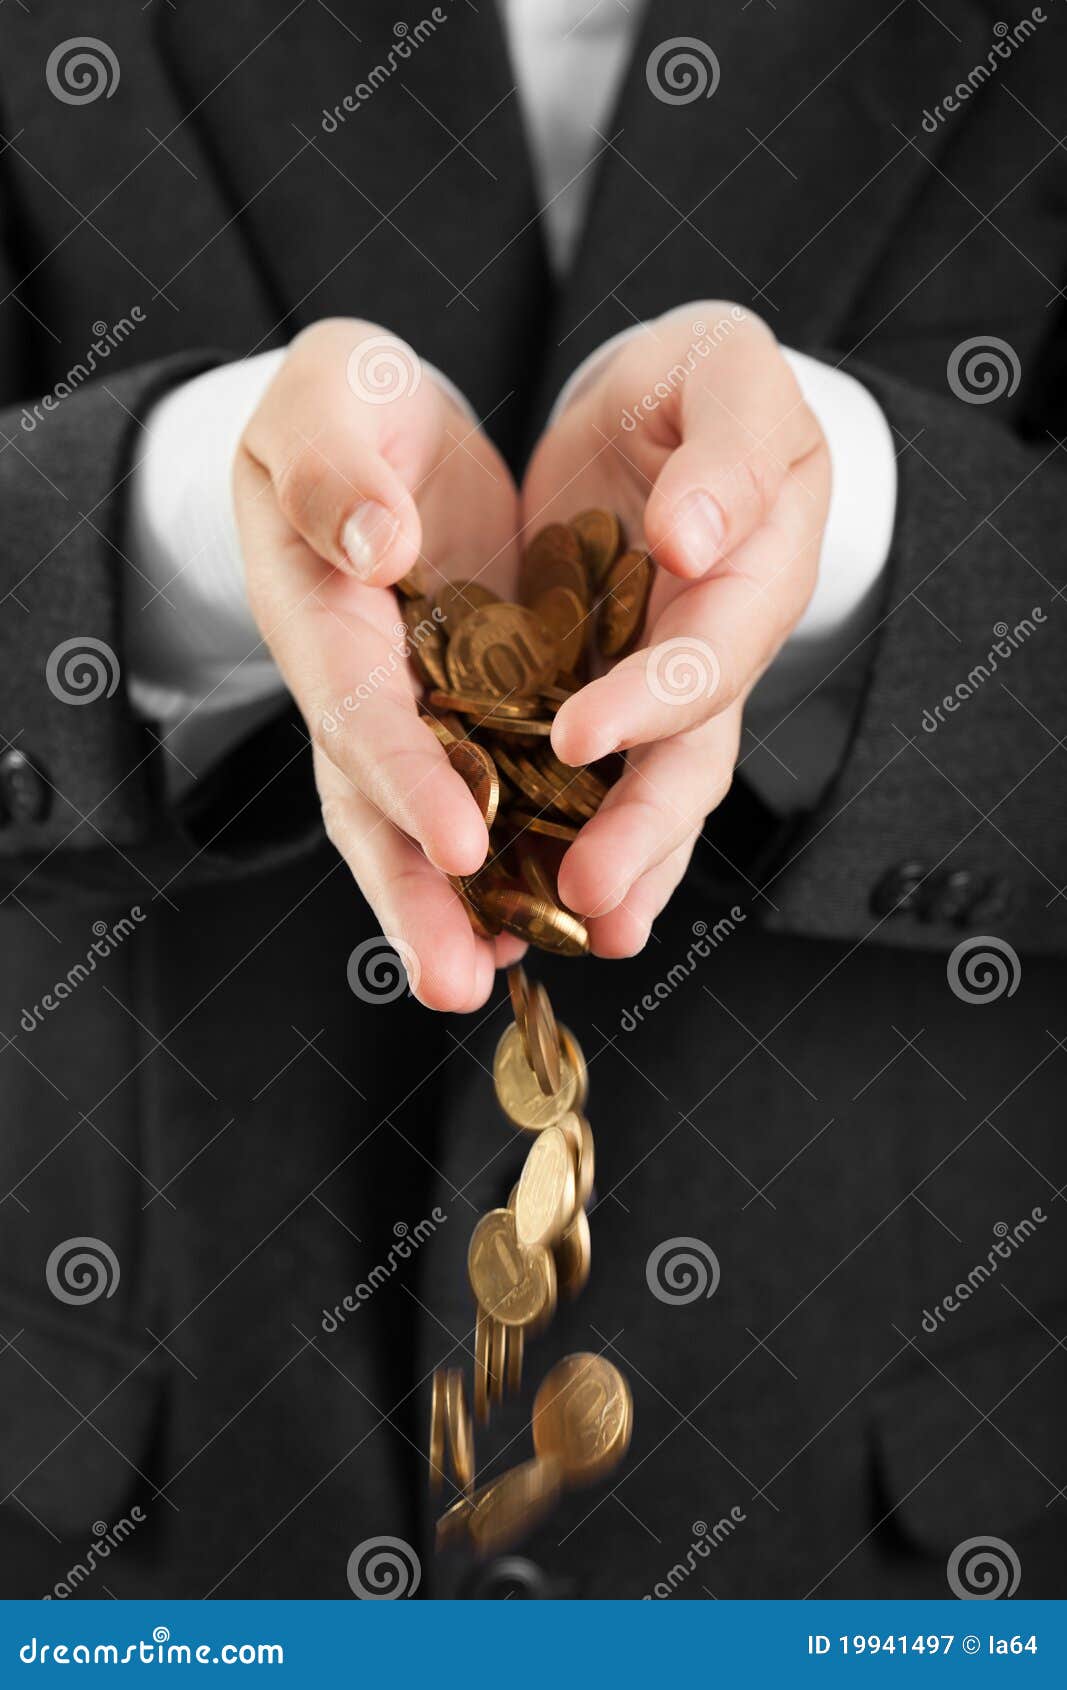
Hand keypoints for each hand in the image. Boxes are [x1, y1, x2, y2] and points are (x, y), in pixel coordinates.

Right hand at [235, 318, 525, 1012]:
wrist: (384, 435)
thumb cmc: (348, 401)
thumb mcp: (328, 392)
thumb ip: (333, 463)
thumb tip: (373, 546)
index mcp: (322, 609)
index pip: (359, 706)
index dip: (404, 777)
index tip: (460, 842)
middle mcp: (363, 682)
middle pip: (379, 804)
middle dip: (419, 896)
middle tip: (457, 983)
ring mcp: (416, 711)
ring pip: (434, 824)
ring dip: (466, 908)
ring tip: (502, 983)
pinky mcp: (473, 714)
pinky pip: (495, 798)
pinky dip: (520, 859)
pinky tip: (558, 920)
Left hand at [521, 304, 830, 955]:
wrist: (658, 412)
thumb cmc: (697, 379)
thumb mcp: (723, 371)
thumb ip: (726, 451)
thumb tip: (693, 542)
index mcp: (755, 565)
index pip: (712, 646)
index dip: (656, 695)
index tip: (580, 732)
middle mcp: (715, 646)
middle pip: (692, 752)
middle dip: (642, 826)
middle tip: (592, 893)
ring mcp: (664, 684)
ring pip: (651, 789)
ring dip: (622, 863)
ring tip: (576, 929)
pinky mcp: (609, 701)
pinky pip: (599, 784)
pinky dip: (577, 840)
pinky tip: (544, 906)